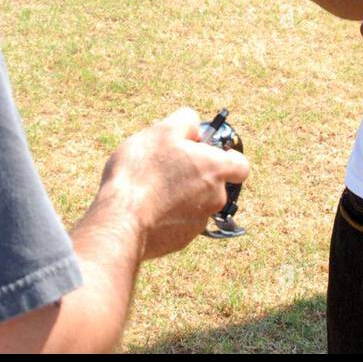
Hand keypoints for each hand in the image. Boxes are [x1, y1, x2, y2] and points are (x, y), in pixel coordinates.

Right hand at [98, 107, 249, 260]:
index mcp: (215, 170)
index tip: (204, 150)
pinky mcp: (181, 240)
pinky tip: (145, 206)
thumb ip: (186, 121)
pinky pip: (178, 221)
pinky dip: (167, 214)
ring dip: (179, 194)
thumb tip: (194, 126)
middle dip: (194, 174)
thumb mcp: (163, 131)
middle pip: (214, 183)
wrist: (121, 220)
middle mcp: (215, 198)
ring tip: (149, 185)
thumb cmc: (142, 171)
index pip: (241, 164)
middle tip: (166, 164)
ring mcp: (198, 223)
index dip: (226, 155)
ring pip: (195, 202)